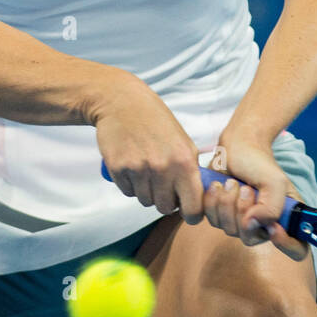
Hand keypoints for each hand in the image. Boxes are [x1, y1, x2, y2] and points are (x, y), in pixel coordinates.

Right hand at [91, 70, 204, 224]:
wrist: (122, 102)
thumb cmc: (158, 122)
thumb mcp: (183, 142)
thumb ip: (191, 171)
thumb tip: (197, 201)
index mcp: (185, 162)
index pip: (193, 208)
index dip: (192, 214)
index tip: (188, 210)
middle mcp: (163, 168)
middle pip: (165, 208)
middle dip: (165, 201)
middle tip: (163, 184)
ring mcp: (139, 169)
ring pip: (145, 201)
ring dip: (146, 192)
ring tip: (146, 170)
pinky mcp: (118, 168)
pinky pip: (128, 192)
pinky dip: (130, 185)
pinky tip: (132, 165)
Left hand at [203, 135, 308, 260]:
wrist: (236, 148)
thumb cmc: (260, 163)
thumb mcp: (275, 182)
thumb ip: (271, 207)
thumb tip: (252, 224)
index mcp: (286, 218)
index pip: (297, 249)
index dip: (286, 245)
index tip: (273, 228)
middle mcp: (264, 225)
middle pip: (252, 239)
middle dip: (244, 211)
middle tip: (247, 189)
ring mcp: (241, 222)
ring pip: (229, 229)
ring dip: (228, 203)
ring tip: (232, 183)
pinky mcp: (221, 215)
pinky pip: (212, 220)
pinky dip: (213, 201)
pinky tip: (218, 186)